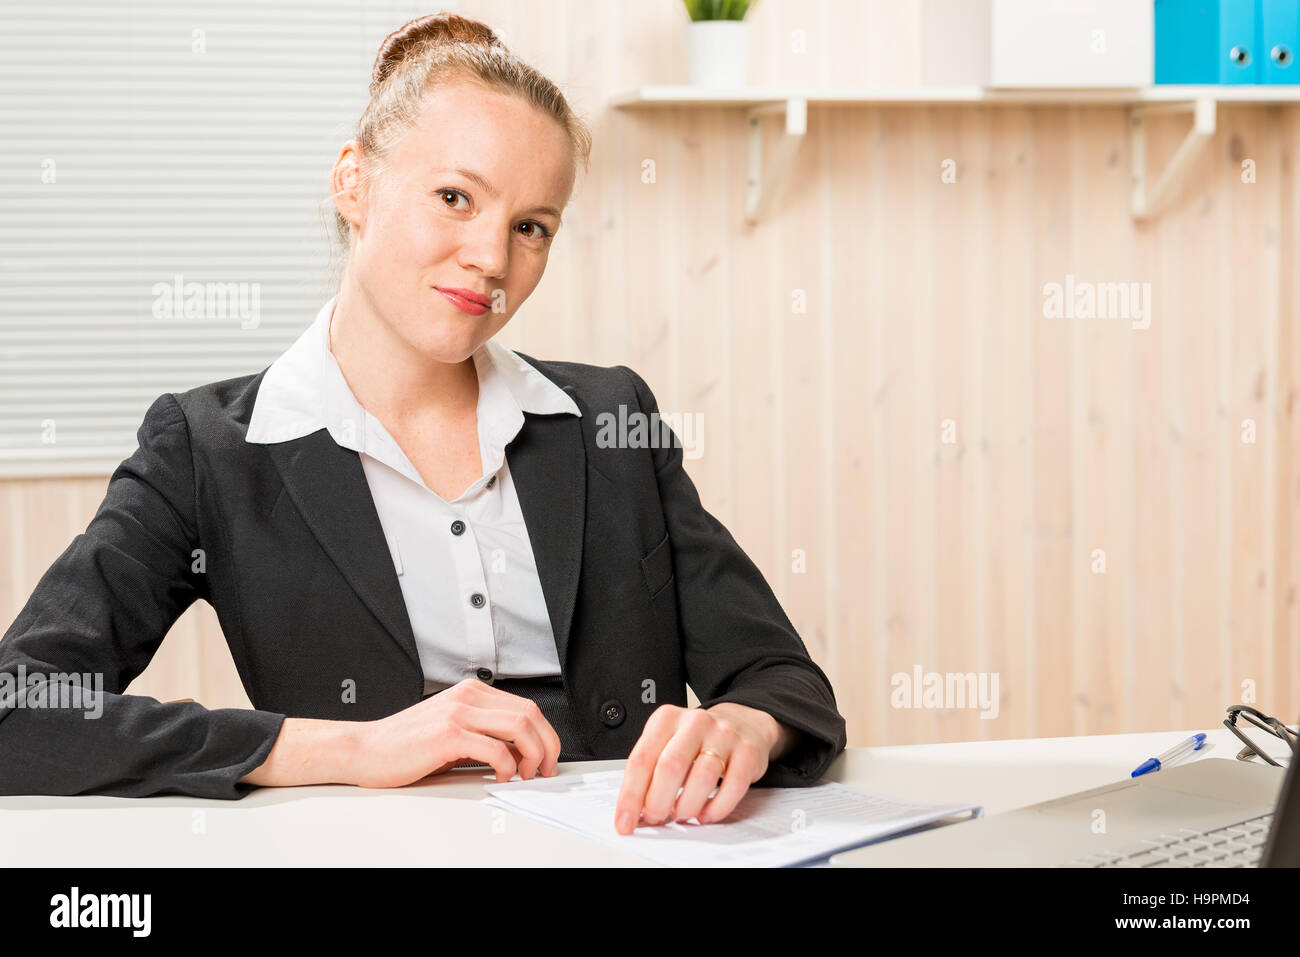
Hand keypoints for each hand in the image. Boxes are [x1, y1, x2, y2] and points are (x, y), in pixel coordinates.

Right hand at [352, 678, 561, 786]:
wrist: (365, 749)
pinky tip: (502, 777)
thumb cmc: (406, 744)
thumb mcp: (452, 729)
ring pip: (519, 727)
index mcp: (472, 692)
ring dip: (533, 755)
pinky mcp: (448, 734)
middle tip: (545, 770)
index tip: (547, 758)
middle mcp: (468, 696)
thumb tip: (521, 752)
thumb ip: (484, 731)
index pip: (526, 707)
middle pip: (530, 714)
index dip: (545, 735)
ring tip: (527, 775)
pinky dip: (508, 767)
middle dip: (548, 745)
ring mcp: (458, 712)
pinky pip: (495, 749)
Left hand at [613, 702, 783, 833]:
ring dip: (687, 806)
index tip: (625, 822)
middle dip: (658, 802)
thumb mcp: (667, 743)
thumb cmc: (696, 740)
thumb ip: (650, 772)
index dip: (630, 796)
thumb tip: (632, 812)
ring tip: (681, 815)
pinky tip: (706, 814)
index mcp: (666, 719)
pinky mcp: (747, 752)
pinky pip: (732, 786)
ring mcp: (724, 735)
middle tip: (655, 819)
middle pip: (670, 767)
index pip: (641, 759)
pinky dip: (716, 808)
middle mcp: (695, 723)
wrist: (741, 723)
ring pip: (702, 777)